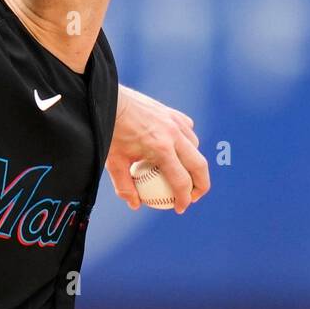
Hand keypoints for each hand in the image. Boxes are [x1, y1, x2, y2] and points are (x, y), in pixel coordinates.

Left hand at [107, 85, 209, 213]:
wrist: (109, 100)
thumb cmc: (109, 131)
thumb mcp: (113, 162)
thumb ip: (124, 186)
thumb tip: (136, 204)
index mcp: (160, 149)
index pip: (181, 181)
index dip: (184, 199)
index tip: (180, 208)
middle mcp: (174, 135)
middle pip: (199, 166)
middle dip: (201, 186)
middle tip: (193, 197)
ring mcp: (175, 122)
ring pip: (195, 147)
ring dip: (193, 163)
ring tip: (183, 174)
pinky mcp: (173, 114)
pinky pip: (188, 131)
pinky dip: (187, 143)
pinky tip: (177, 149)